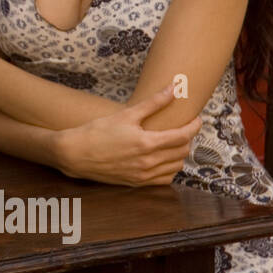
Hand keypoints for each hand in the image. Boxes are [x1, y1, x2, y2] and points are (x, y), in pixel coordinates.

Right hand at [56, 87, 203, 186]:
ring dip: (179, 154)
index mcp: (148, 143)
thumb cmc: (97, 132)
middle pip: (182, 151)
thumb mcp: (126, 114)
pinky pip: (164, 180)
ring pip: (176, 167)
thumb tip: (174, 89)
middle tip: (182, 128)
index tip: (196, 119)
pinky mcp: (137, 183)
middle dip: (187, 138)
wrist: (75, 154)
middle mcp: (149, 162)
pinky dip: (169, 169)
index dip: (194, 126)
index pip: (183, 136)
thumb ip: (153, 103)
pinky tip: (162, 159)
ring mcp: (143, 175)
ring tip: (172, 143)